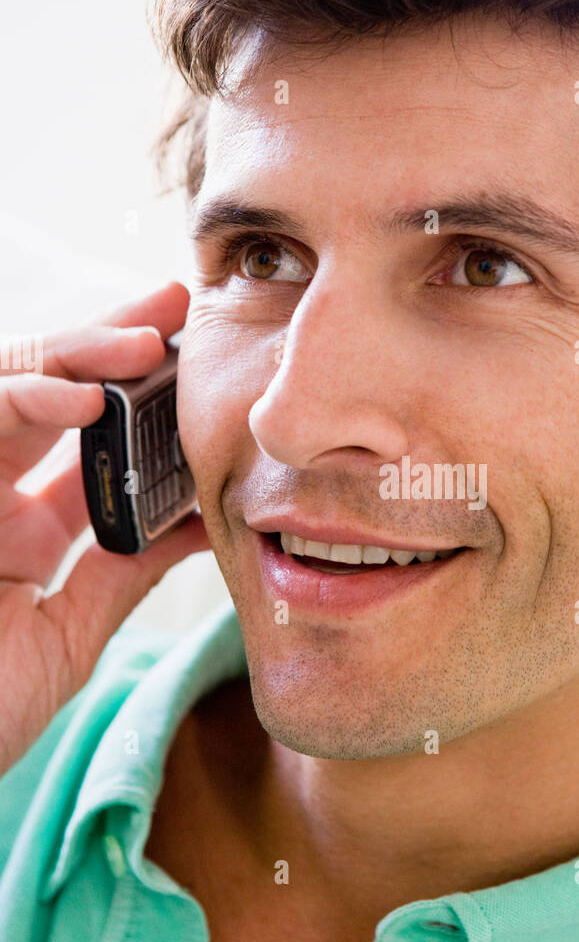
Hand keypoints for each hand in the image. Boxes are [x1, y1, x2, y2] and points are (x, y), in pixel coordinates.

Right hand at [0, 281, 210, 775]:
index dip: (133, 394)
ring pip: (4, 384)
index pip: (79, 440)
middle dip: (107, 341)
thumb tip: (197, 522)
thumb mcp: (65, 636)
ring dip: (74, 354)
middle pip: (41, 390)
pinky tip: (87, 400)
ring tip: (147, 341)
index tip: (191, 362)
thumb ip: (120, 577)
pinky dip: (25, 398)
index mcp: (16, 529)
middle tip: (173, 305)